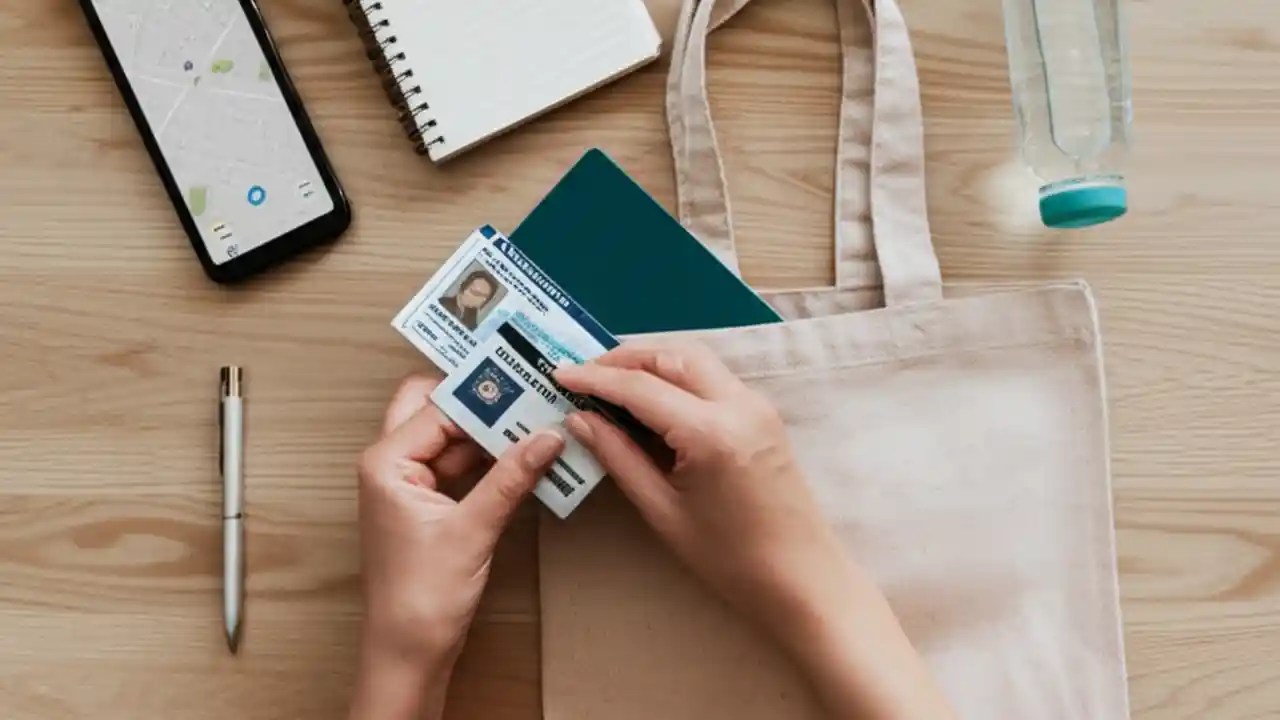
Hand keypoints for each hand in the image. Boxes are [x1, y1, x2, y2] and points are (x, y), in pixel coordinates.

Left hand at [350, 375, 563, 719]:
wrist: (408, 651)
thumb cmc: (420, 599)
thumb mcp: (474, 530)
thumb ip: (511, 477)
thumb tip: (546, 437)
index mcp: (386, 463)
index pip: (438, 408)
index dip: (482, 393)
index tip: (521, 378)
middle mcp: (391, 466)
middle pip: (436, 411)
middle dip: (479, 401)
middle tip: (524, 390)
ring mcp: (409, 484)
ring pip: (451, 437)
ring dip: (489, 431)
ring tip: (533, 420)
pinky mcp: (428, 503)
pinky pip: (459, 465)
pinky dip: (489, 459)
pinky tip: (523, 456)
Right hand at [555, 341, 954, 719]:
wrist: (802, 578)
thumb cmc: (730, 558)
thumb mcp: (663, 511)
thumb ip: (619, 458)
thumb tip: (580, 419)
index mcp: (710, 432)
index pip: (641, 386)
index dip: (595, 378)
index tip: (559, 373)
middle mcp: (737, 404)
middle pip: (672, 356)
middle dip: (625, 358)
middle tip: (584, 373)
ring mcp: (756, 406)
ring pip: (695, 360)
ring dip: (652, 362)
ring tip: (611, 382)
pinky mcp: (763, 415)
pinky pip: (713, 379)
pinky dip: (677, 377)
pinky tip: (651, 399)